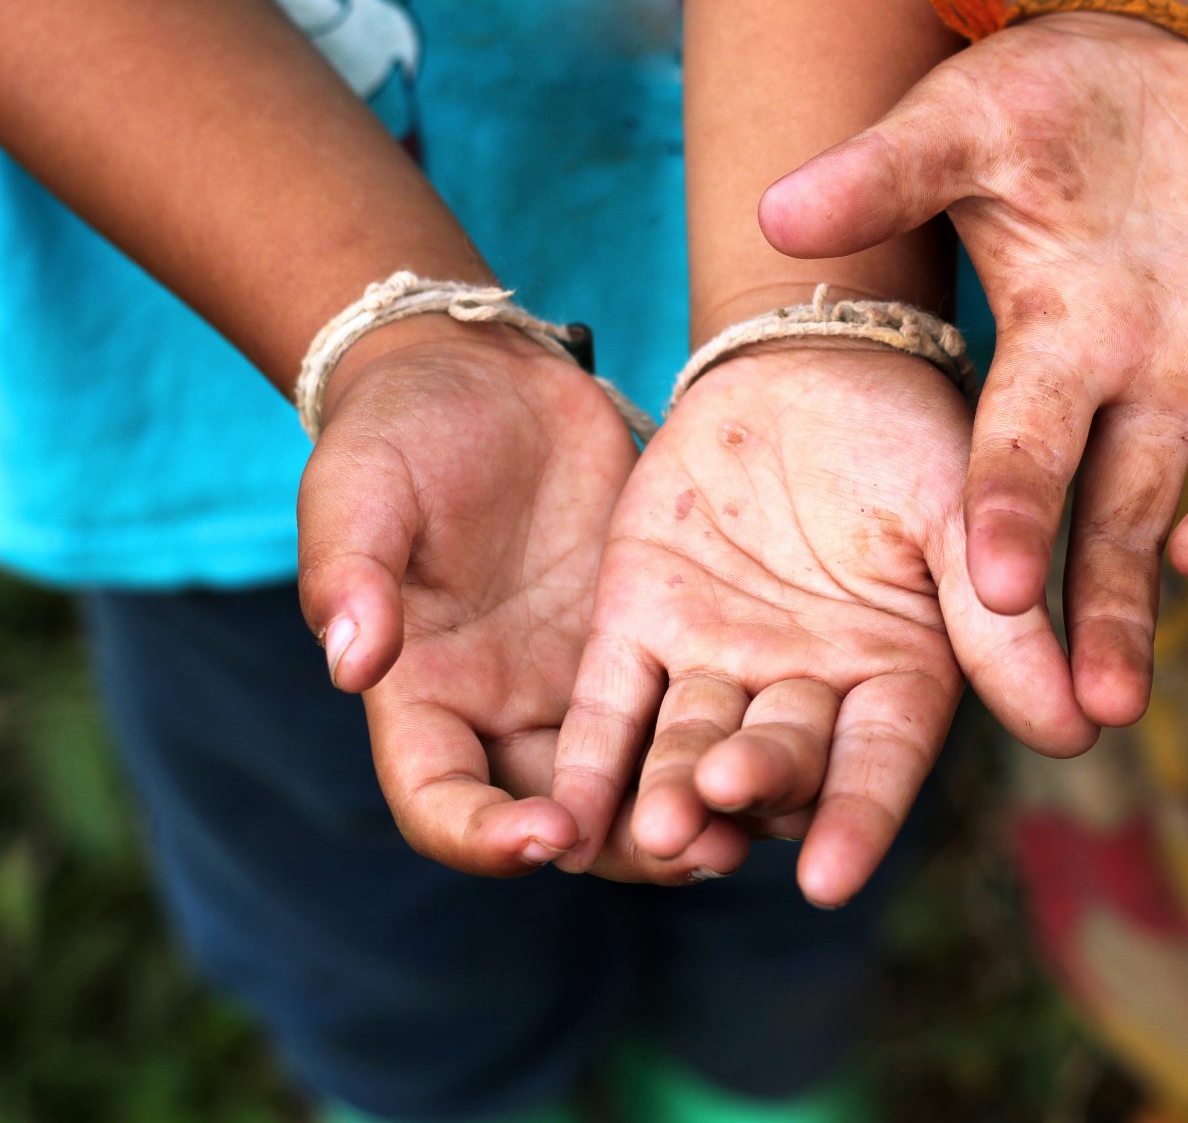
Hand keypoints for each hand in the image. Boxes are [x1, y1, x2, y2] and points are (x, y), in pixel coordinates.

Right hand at [297, 317, 744, 880]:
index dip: (485, 836)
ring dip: (689, 814)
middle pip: (558, 819)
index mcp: (423, 695)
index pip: (440, 800)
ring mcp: (581, 684)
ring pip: (637, 785)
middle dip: (621, 850)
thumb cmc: (401, 428)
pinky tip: (794, 759)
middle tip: (692, 853)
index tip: (552, 836)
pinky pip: (690, 714)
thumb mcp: (361, 483)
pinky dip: (730, 746)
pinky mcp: (649, 641)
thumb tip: (351, 664)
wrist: (486, 377)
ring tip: (754, 826)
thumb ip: (352, 569)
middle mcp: (504, 711)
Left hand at [548, 342, 1091, 907]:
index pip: (877, 764)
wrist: (810, 360)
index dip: (856, 820)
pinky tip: (563, 819)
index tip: (831, 880)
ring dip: (673, 794)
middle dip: (755, 788)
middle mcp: (810, 689)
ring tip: (654, 828)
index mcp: (898, 675)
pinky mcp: (644, 627)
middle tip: (722, 803)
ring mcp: (724, 662)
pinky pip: (613, 705)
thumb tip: (1081, 733)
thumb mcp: (964, 514)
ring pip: (695, 748)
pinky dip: (591, 763)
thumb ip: (1001, 622)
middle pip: (781, 761)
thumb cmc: (909, 434)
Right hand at [759, 14, 1187, 726]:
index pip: (1026, 448)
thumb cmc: (1028, 107)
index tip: (999, 594)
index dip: (1012, 516)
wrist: (1135, 76)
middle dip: (1121, 609)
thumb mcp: (958, 125)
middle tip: (1115, 711)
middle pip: (1135, 513)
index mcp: (1063, 342)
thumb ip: (885, 173)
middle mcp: (1152, 377)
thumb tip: (773, 207)